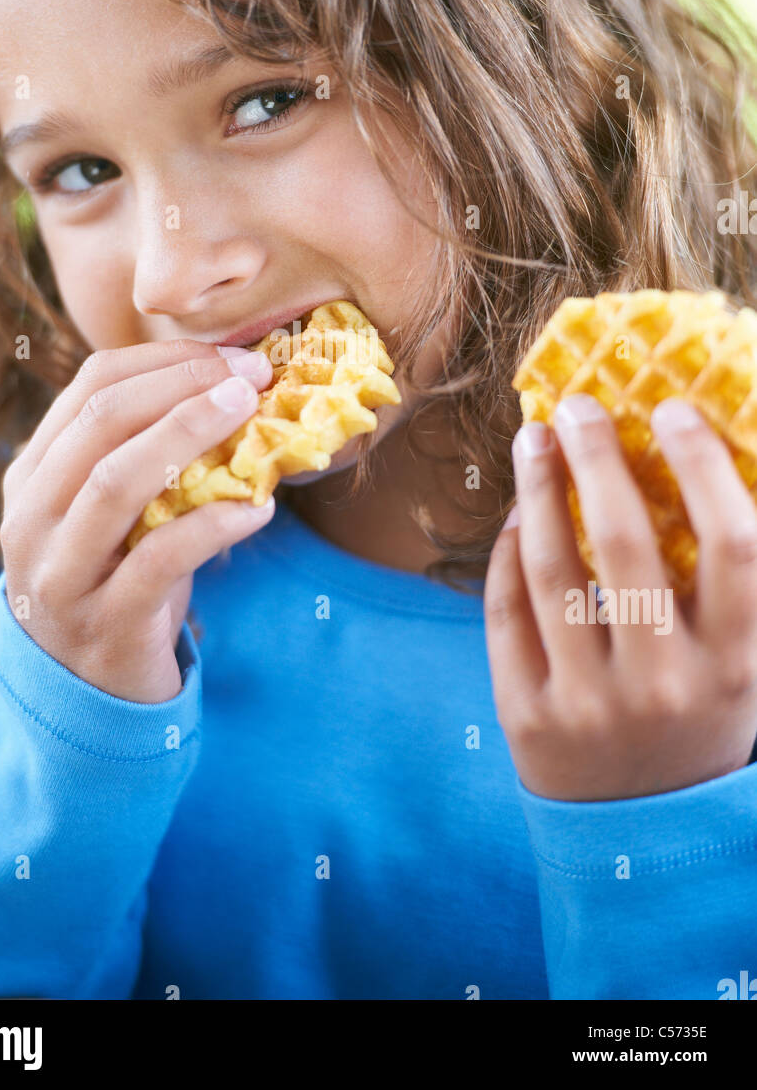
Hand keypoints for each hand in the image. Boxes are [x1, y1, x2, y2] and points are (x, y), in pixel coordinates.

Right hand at [1, 339, 274, 702]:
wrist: (90, 695)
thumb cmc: (117, 581)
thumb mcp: (116, 513)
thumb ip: (147, 453)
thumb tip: (237, 384)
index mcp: (34, 474)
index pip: (92, 386)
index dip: (167, 360)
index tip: (233, 355)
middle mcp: (33, 518)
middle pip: (102, 422)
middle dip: (184, 385)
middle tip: (252, 375)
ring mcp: (61, 573)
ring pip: (116, 481)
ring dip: (190, 433)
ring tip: (251, 413)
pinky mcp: (105, 622)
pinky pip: (160, 559)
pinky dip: (214, 526)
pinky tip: (257, 509)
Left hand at [483, 394, 756, 799]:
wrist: (643, 833)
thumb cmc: (696, 720)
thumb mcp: (735, 664)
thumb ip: (721, 585)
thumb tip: (685, 458)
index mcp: (736, 665)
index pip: (733, 545)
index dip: (702, 467)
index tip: (671, 408)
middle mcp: (666, 684)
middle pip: (627, 543)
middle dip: (598, 459)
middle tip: (579, 406)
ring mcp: (591, 704)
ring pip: (553, 570)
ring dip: (539, 489)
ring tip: (534, 439)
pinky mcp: (528, 715)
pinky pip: (507, 611)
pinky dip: (507, 552)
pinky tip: (517, 514)